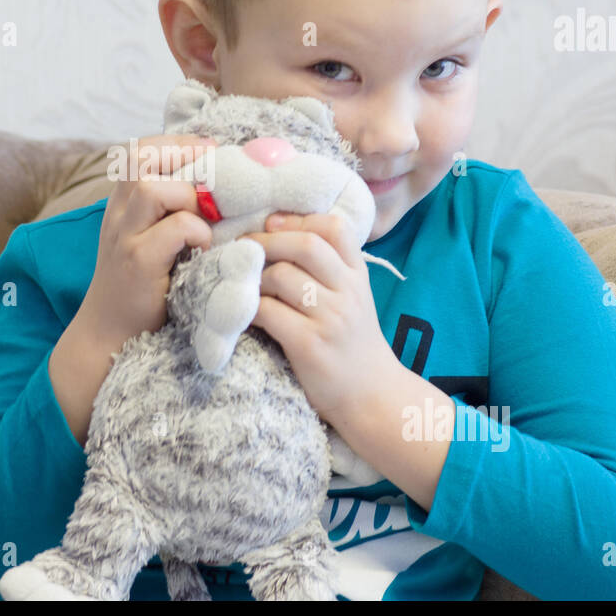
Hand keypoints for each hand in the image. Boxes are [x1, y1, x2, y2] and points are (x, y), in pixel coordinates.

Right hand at [76, 133, 217, 351]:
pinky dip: (199, 233)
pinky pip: (176, 228)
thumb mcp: (149, 240)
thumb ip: (170, 212)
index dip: (176, 144)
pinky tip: (204, 250)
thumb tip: (219, 185)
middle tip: (213, 180)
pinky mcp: (138, 263)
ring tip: (207, 220)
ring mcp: (125, 237)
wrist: (109, 334)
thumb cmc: (142, 287)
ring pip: (153, 190)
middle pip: (140, 158)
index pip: (138, 149)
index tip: (208, 152)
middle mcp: (118, 214)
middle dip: (183, 158)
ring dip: (190, 199)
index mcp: (122, 204)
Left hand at [240, 211, 394, 422]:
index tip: (271, 224)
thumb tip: (275, 230)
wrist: (372, 396)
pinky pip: (268, 312)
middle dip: (266, 242)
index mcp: (357, 275)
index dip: (298, 220)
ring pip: (281, 276)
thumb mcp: (354, 298)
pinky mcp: (309, 344)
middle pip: (305, 245)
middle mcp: (348, 292)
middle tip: (243, 249)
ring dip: (254, 278)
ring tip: (244, 286)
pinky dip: (248, 308)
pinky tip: (244, 313)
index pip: (335, 228)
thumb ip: (330, 267)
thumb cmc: (352, 343)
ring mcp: (330, 318)